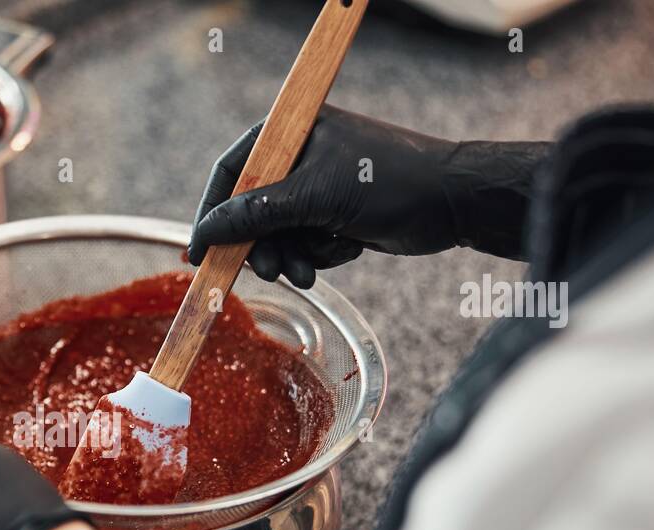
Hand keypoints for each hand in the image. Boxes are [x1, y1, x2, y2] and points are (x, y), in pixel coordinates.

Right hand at [189, 106, 546, 285]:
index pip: (232, 170)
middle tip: (270, 271)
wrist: (453, 201)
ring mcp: (319, 186)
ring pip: (280, 233)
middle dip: (262, 245)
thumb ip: (257, 213)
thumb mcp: (315, 197)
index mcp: (292, 131)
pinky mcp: (337, 213)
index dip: (212, 212)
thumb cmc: (388, 181)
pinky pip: (306, 243)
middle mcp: (301, 156)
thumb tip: (209, 231)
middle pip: (253, 209)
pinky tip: (345, 251)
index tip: (200, 252)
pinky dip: (319, 255)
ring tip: (310, 273)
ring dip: (292, 257)